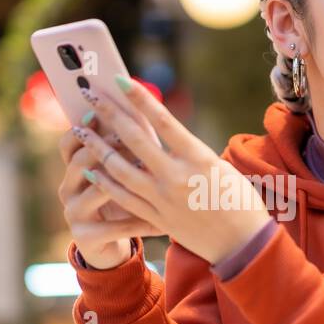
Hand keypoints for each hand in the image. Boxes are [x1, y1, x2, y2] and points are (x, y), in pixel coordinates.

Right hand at [57, 114, 161, 269]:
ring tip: (149, 175)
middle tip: (129, 140)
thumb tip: (143, 111)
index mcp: (73, 169)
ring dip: (125, 182)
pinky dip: (142, 222)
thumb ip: (126, 147)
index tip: (104, 113)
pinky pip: (117, 226)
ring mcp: (74, 213)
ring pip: (97, 191)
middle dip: (105, 148)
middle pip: (79, 161)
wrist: (110, 247)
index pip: (69, 142)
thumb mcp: (121, 173)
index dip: (85, 127)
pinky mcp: (86, 237)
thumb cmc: (122, 201)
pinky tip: (163, 220)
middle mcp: (68, 189)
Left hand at [71, 78, 274, 265]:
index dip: (139, 98)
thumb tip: (158, 129)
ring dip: (96, 146)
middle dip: (109, 113)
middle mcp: (177, 177)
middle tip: (89, 93)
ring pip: (119, 168)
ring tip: (80, 128)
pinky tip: (90, 168)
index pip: (163, 120)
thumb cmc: (238, 199)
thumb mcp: (218, 165)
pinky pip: (122, 197)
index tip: (119, 79)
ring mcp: (163, 200)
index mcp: (198, 158)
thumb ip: (187, 149)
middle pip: (134, 140)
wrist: (243, 244)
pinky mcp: (156, 218)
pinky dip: (104, 181)